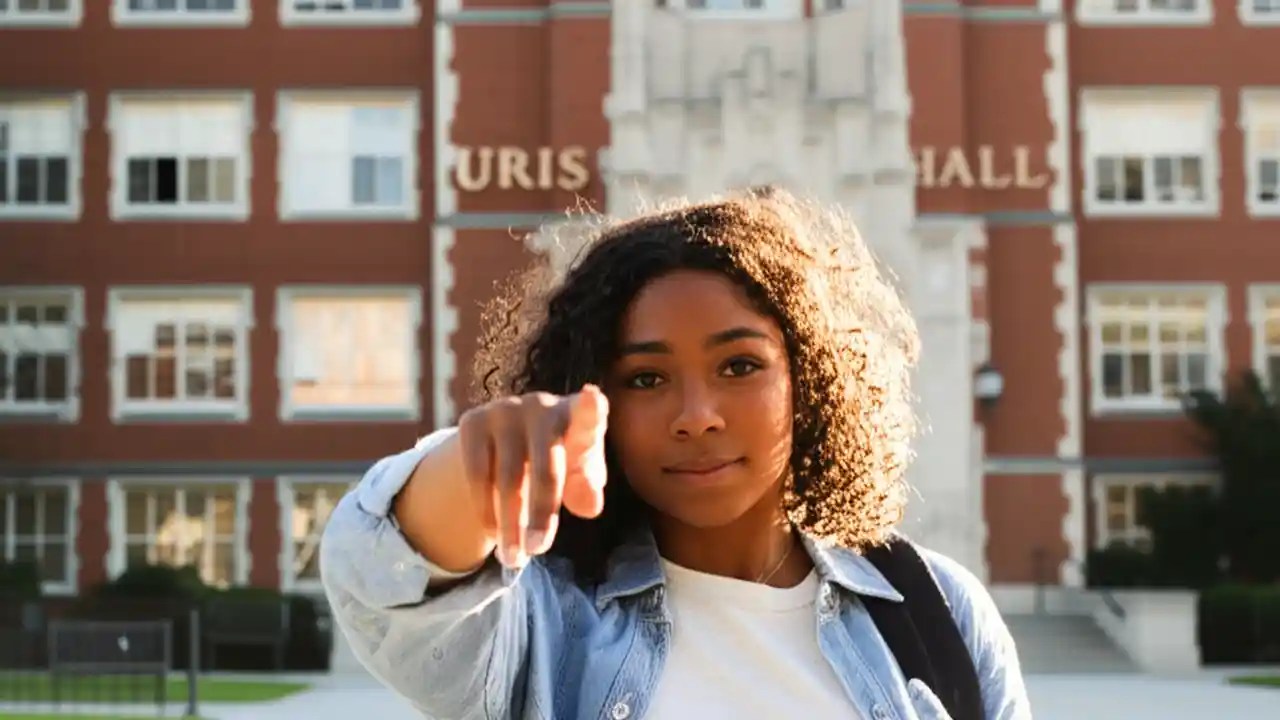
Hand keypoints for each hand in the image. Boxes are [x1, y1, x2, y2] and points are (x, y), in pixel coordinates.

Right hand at [457, 385, 609, 567]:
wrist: (506, 443)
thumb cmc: (559, 460)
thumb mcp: (577, 475)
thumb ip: (587, 487)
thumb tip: (589, 505)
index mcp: (578, 417)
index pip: (589, 412)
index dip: (591, 407)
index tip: (594, 398)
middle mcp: (542, 406)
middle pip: (545, 467)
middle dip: (541, 514)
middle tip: (537, 550)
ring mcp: (505, 409)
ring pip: (507, 479)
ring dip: (510, 524)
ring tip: (514, 558)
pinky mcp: (473, 421)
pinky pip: (477, 475)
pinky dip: (485, 510)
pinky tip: (492, 532)